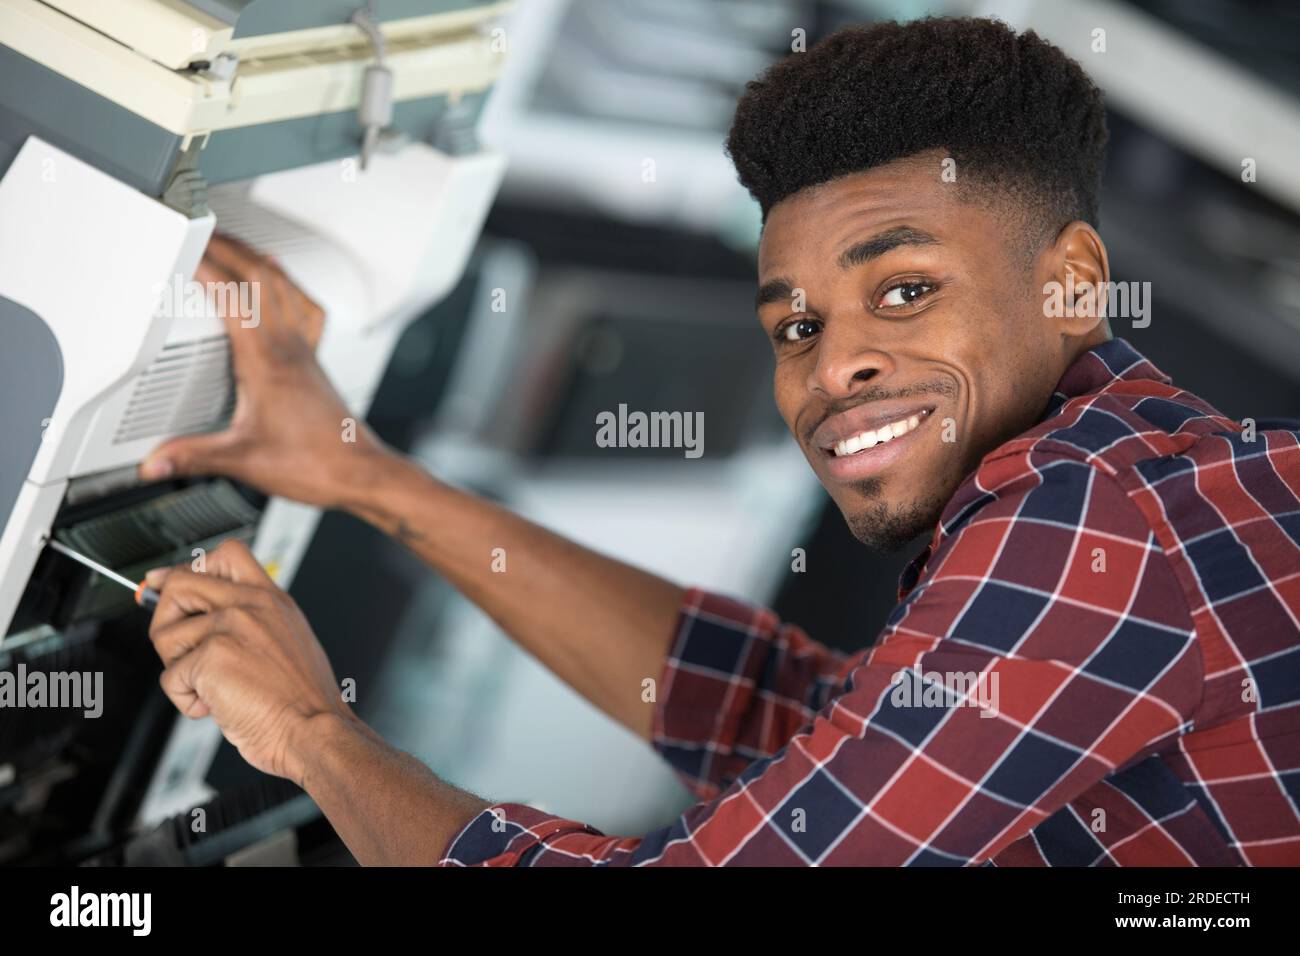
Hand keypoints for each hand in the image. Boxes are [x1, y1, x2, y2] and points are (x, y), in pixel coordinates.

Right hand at [139, 234, 392, 509]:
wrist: (361, 474)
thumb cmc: (317, 464)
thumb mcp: (243, 460)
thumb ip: (193, 457)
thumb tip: (153, 461)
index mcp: (266, 362)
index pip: (232, 297)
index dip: (205, 266)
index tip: (181, 246)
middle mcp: (289, 348)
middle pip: (259, 277)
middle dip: (227, 247)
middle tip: (199, 229)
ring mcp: (305, 351)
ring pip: (282, 287)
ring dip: (253, 258)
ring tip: (230, 242)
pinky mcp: (314, 361)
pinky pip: (302, 308)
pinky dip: (284, 284)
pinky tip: (280, 280)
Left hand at [146, 538, 360, 785]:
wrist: (315, 730)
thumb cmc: (304, 700)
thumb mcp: (289, 641)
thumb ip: (253, 622)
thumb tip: (206, 617)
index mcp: (271, 600)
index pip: (226, 555)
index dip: (188, 568)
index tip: (165, 582)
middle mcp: (251, 605)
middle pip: (178, 584)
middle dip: (165, 620)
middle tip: (184, 651)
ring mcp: (231, 627)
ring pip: (165, 635)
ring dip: (177, 669)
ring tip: (209, 686)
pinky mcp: (212, 657)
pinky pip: (170, 677)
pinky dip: (185, 700)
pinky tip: (215, 705)